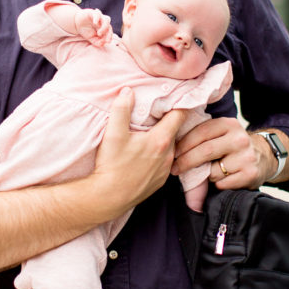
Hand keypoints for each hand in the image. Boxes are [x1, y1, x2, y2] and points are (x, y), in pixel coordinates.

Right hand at [76, 8, 112, 46]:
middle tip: (105, 40)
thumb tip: (102, 44)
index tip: (108, 42)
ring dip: (104, 27)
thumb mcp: (91, 38)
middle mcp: (103, 22)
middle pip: (109, 26)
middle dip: (108, 34)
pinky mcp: (93, 12)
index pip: (109, 32)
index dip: (109, 37)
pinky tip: (95, 23)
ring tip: (99, 34)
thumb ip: (97, 42)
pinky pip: (97, 14)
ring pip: (106, 20)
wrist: (76, 22)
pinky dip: (97, 18)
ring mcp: (99, 17)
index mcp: (104, 28)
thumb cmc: (86, 30)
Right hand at [94, 88, 186, 210]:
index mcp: (161, 140)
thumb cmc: (111, 165)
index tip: (177, 96)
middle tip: (158, 114)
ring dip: (163, 140)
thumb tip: (127, 91)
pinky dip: (159, 155)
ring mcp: (165, 170)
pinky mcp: (159, 182)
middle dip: (168, 122)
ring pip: (170, 148)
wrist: (108, 197)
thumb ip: (121, 109)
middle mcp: (168, 155)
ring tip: (150, 134)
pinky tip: (145, 155)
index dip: (179, 103)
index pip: (180, 115)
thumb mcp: (113, 133)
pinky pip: (164, 163)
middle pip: (175, 131)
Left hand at [172, 117, 275, 190]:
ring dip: (204, 175)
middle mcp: (239, 139)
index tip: (172, 152)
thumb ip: (203, 133)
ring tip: (207, 173)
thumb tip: (172, 140)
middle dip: (186, 161)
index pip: (201, 132)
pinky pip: (222, 183)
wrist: (264, 157)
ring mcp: (246, 157)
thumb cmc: (233, 146)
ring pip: (212, 171)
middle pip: (205, 151)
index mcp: (229, 124)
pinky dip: (216, 184)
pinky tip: (221, 179)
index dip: (183, 144)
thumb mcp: (222, 132)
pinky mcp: (250, 174)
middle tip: (175, 168)